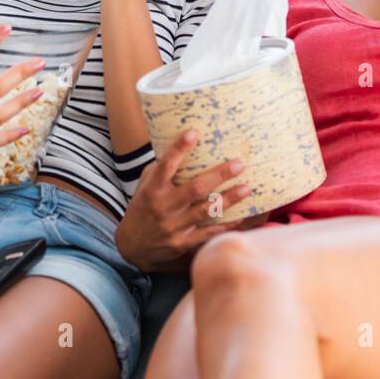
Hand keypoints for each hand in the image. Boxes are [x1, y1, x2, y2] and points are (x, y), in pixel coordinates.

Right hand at [116, 129, 268, 272]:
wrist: (132, 245)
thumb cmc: (143, 206)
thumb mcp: (145, 185)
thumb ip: (162, 168)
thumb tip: (185, 145)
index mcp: (152, 188)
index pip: (166, 165)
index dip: (179, 148)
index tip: (194, 133)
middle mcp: (163, 206)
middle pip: (195, 188)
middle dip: (219, 175)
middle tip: (239, 164)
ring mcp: (173, 226)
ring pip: (205, 211)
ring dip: (228, 199)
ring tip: (246, 188)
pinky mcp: (181, 243)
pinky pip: (208, 234)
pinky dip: (225, 225)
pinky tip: (241, 216)